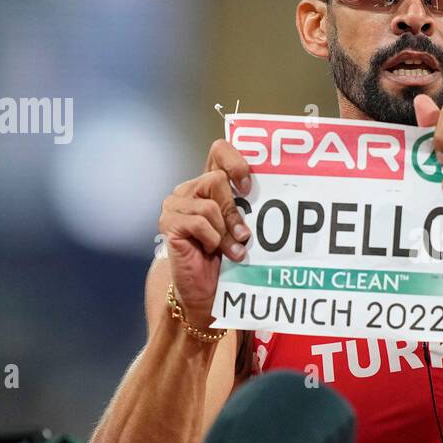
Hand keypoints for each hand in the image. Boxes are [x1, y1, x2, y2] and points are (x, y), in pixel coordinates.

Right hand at [158, 141, 251, 327]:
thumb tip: (274, 196)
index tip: (248, 186)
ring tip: (230, 250)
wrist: (205, 291)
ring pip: (210, 204)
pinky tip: (209, 250)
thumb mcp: (241, 228)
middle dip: (235, 211)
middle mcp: (190, 189)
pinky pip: (199, 221)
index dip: (235, 161)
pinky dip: (211, 239)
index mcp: (209, 184)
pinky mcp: (168, 222)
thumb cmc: (225, 258)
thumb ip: (247, 208)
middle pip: (217, 179)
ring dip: (225, 232)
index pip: (219, 151)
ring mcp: (175, 204)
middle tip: (242, 236)